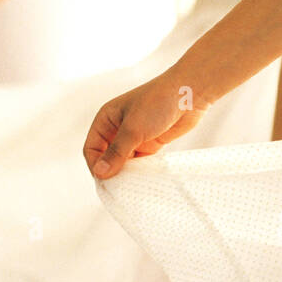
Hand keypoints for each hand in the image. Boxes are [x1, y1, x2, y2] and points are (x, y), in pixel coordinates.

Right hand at [83, 70, 210, 179]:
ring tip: (130, 186)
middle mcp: (117, 127)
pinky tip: (142, 180)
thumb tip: (100, 173)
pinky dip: (139, 170)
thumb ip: (116, 152)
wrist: (189, 94)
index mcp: (106, 119)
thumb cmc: (158, 102)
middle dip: (109, 171)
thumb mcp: (133, 129)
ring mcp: (134, 136)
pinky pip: (139, 161)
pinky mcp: (150, 142)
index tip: (105, 180)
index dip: (95, 165)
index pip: (91, 147)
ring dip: (125, 172)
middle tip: (116, 188)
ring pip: (123, 160)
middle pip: (106, 156)